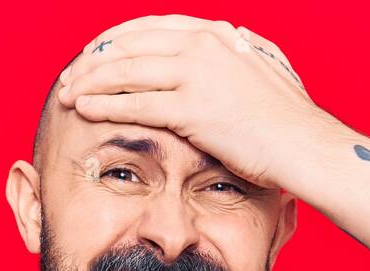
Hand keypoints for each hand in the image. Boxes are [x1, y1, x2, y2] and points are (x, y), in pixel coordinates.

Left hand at [56, 15, 321, 190]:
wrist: (303, 145)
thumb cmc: (285, 121)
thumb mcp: (259, 72)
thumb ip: (234, 58)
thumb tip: (230, 47)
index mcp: (216, 34)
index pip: (152, 26)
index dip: (117, 39)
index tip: (97, 53)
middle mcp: (203, 45)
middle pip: (130, 44)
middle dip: (95, 60)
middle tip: (71, 74)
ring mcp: (196, 74)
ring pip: (125, 70)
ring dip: (89, 81)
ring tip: (66, 93)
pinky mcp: (191, 108)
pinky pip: (133, 102)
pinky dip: (102, 104)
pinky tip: (82, 109)